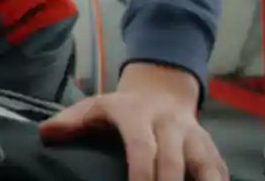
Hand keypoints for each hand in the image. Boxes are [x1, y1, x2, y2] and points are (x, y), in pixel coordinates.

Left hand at [39, 63, 229, 180]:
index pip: (141, 146)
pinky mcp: (212, 151)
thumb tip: (45, 134)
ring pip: (205, 167)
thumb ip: (70, 121)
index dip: (140, 173)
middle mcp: (170, 124)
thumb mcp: (94, 106)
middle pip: (172, 161)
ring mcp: (195, 138)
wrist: (162, 91)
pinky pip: (219, 173)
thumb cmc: (121, 109)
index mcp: (137, 114)